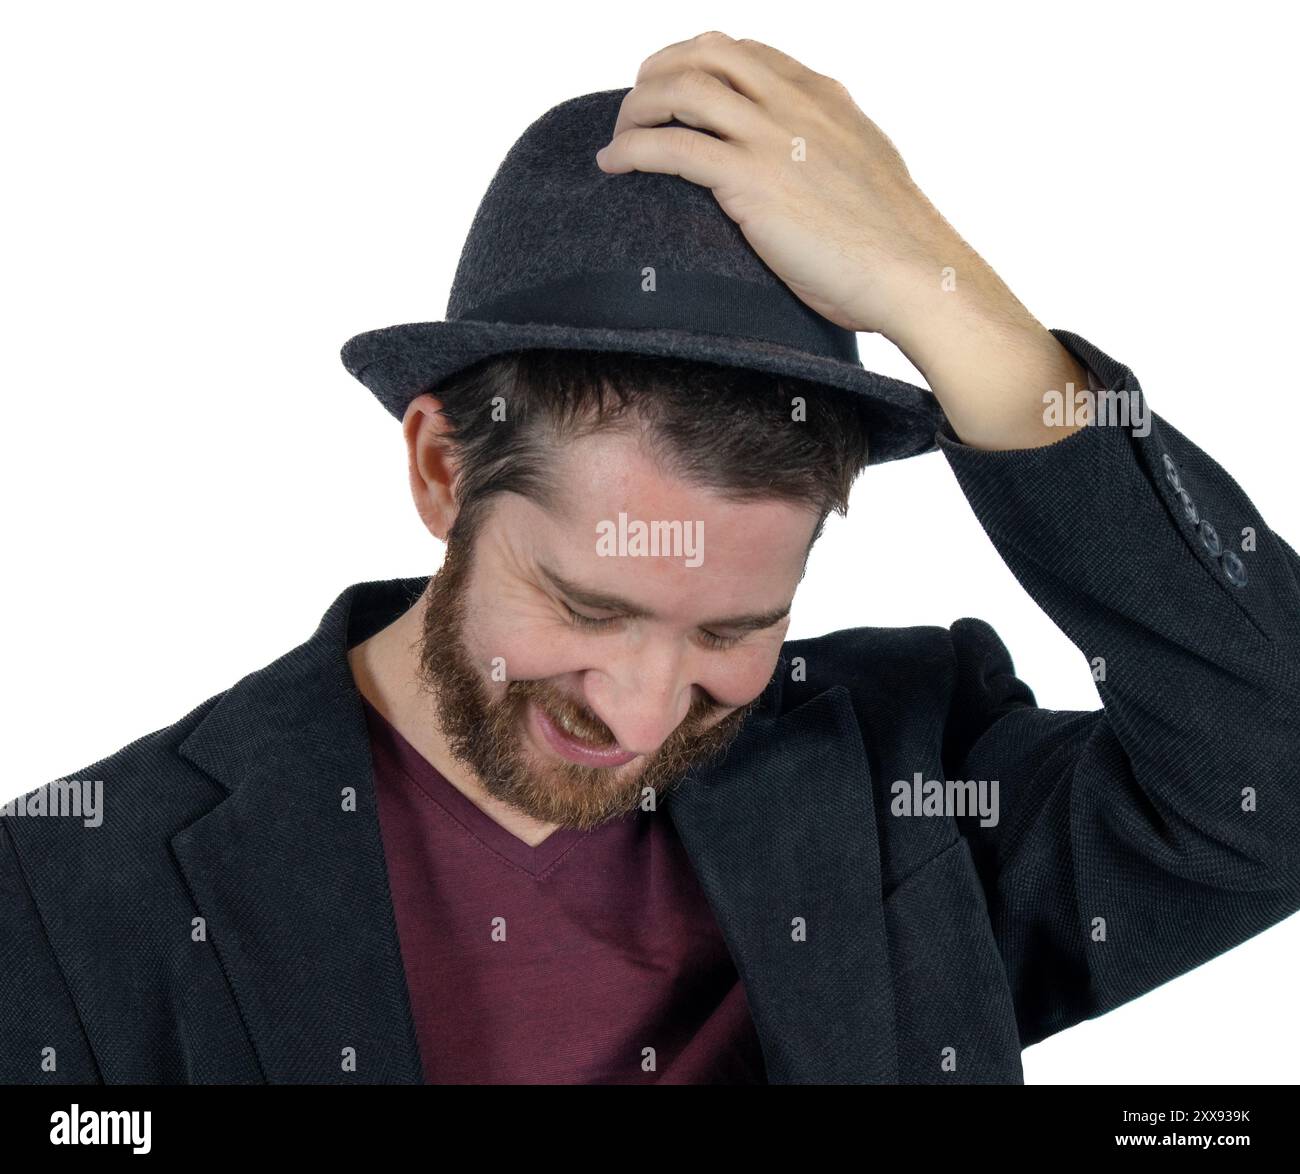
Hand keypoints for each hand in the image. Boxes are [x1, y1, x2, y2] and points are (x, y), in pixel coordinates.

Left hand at [596, 31, 1090, 450]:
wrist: (914, 274)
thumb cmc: (895, 244)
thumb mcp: (867, 171)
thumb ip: (833, 151)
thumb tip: (809, 167)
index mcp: (824, 96)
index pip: (747, 52)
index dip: (699, 63)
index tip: (676, 89)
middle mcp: (794, 103)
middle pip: (705, 53)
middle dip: (658, 71)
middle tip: (637, 106)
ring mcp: (771, 137)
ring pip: (680, 90)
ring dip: (636, 108)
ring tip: (617, 138)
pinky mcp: (749, 179)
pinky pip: (669, 147)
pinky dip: (630, 150)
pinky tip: (612, 165)